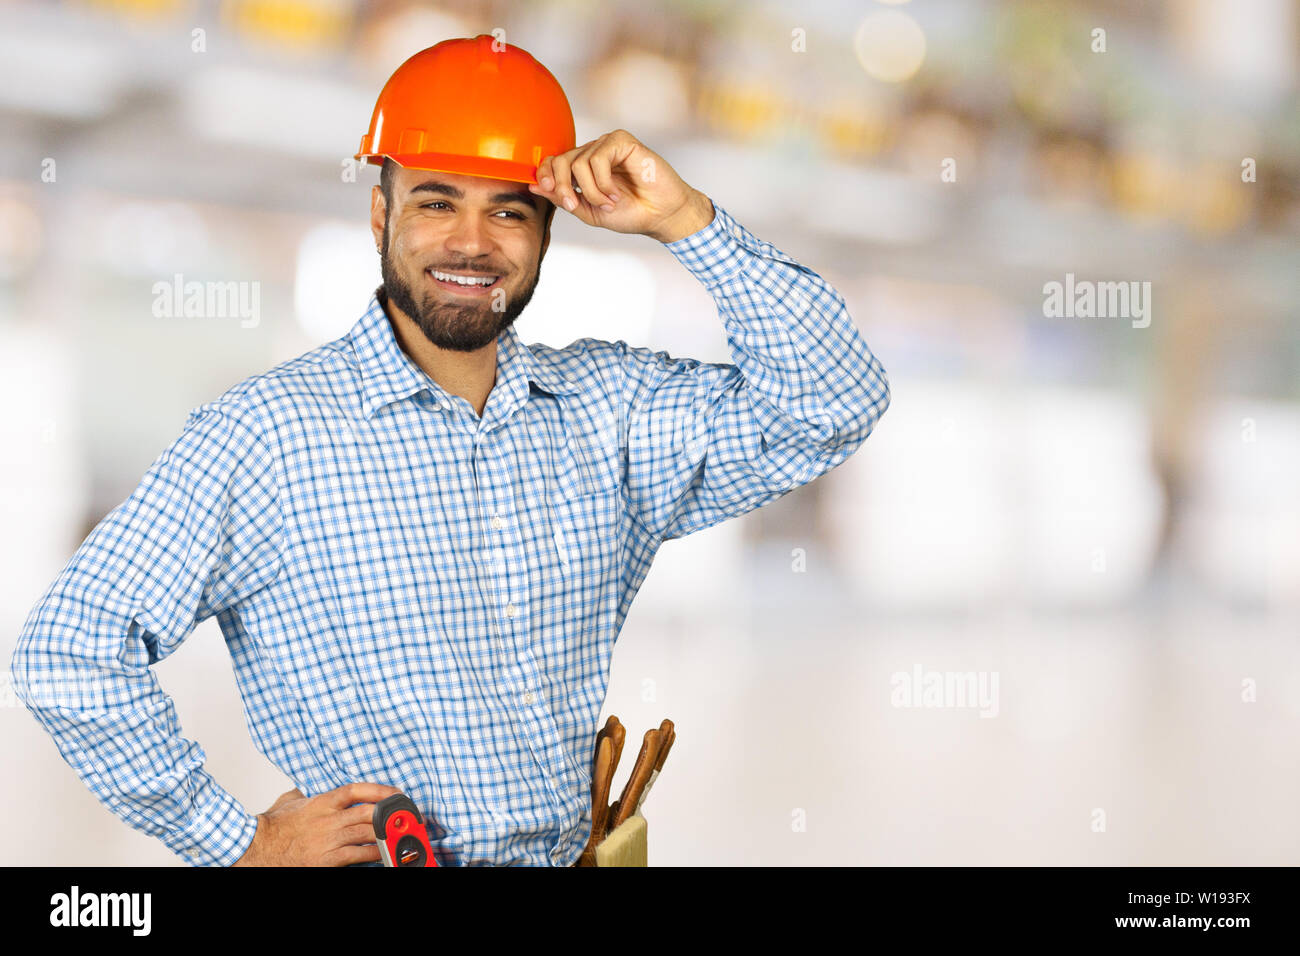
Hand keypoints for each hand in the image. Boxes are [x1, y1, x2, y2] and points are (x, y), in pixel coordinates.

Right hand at [232, 782, 401, 866]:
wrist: (255, 848)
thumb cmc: (271, 827)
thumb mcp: (289, 800)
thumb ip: (304, 792)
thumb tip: (308, 787)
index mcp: (321, 802)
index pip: (356, 790)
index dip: (379, 789)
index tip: (395, 791)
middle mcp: (328, 819)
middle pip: (369, 812)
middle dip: (390, 814)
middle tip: (405, 815)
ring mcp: (329, 840)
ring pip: (368, 834)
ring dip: (386, 835)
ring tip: (400, 834)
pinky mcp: (327, 860)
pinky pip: (358, 855)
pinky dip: (374, 854)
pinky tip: (383, 854)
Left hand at [528, 129, 714, 242]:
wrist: (661, 216)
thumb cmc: (632, 213)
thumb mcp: (589, 211)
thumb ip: (563, 198)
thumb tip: (535, 186)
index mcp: (584, 168)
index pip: (554, 161)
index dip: (544, 173)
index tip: (544, 189)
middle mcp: (594, 153)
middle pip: (561, 159)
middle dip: (561, 185)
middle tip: (575, 204)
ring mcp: (608, 145)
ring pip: (579, 162)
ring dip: (591, 190)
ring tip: (609, 203)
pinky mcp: (622, 141)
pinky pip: (598, 158)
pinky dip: (603, 181)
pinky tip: (616, 193)